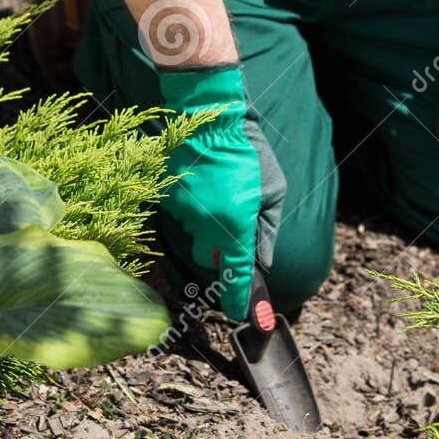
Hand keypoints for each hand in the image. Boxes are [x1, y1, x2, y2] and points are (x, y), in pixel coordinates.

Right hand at [155, 63, 285, 321]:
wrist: (207, 119)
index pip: (237, 275)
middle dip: (224, 250)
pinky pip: (184, 219)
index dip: (242, 300)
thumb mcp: (272, 191)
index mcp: (235, 225)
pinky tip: (203, 186)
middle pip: (214, 259)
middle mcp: (206, 227)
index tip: (249, 318)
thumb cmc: (246, 152)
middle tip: (235, 221)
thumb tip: (260, 261)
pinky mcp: (167, 203)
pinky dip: (194, 210)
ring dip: (209, 227)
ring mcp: (183, 216)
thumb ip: (266, 230)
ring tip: (219, 193)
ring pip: (197, 239)